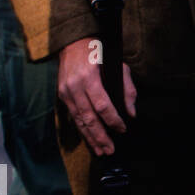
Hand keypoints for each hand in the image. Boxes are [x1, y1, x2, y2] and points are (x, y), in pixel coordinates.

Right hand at [57, 38, 136, 155]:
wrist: (72, 43)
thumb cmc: (99, 54)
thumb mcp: (118, 66)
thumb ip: (127, 89)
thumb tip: (132, 113)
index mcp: (89, 77)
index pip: (102, 105)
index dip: (113, 120)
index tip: (123, 129)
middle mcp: (74, 86)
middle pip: (89, 117)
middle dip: (100, 136)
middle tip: (110, 150)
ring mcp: (66, 92)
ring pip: (79, 120)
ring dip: (90, 138)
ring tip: (100, 151)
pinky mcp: (62, 95)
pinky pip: (74, 116)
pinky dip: (83, 129)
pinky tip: (90, 140)